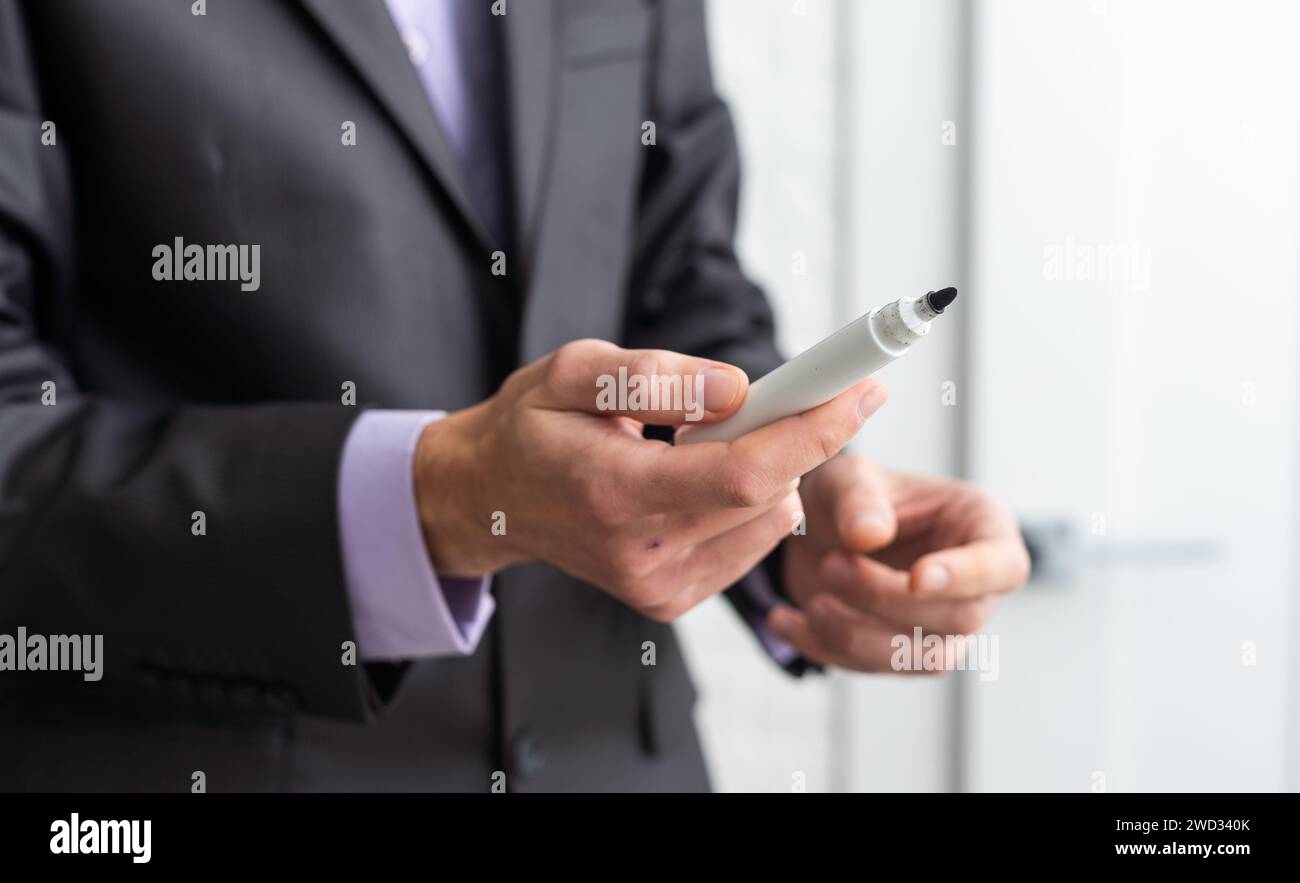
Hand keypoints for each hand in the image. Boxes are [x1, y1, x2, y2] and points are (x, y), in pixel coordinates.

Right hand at [413, 339, 887, 622]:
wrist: (492, 499)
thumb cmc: (532, 426)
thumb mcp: (573, 372)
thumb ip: (654, 379)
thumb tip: (738, 390)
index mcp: (615, 494)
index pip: (745, 473)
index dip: (814, 431)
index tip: (863, 388)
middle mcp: (643, 556)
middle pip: (769, 497)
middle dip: (796, 436)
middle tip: (783, 393)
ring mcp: (659, 588)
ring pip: (770, 520)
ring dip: (769, 471)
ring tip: (707, 442)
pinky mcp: (671, 600)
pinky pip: (750, 542)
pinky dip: (749, 502)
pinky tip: (698, 479)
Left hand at [769, 455, 1029, 670]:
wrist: (816, 528)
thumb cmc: (850, 494)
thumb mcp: (847, 477)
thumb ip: (859, 498)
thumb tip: (868, 536)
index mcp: (982, 527)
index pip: (1003, 566)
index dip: (967, 577)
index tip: (918, 577)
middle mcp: (975, 584)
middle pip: (957, 618)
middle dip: (887, 599)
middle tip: (831, 564)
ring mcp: (942, 625)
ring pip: (923, 658)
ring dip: (860, 636)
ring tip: (812, 604)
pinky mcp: (902, 652)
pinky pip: (876, 668)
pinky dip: (827, 649)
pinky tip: (787, 621)